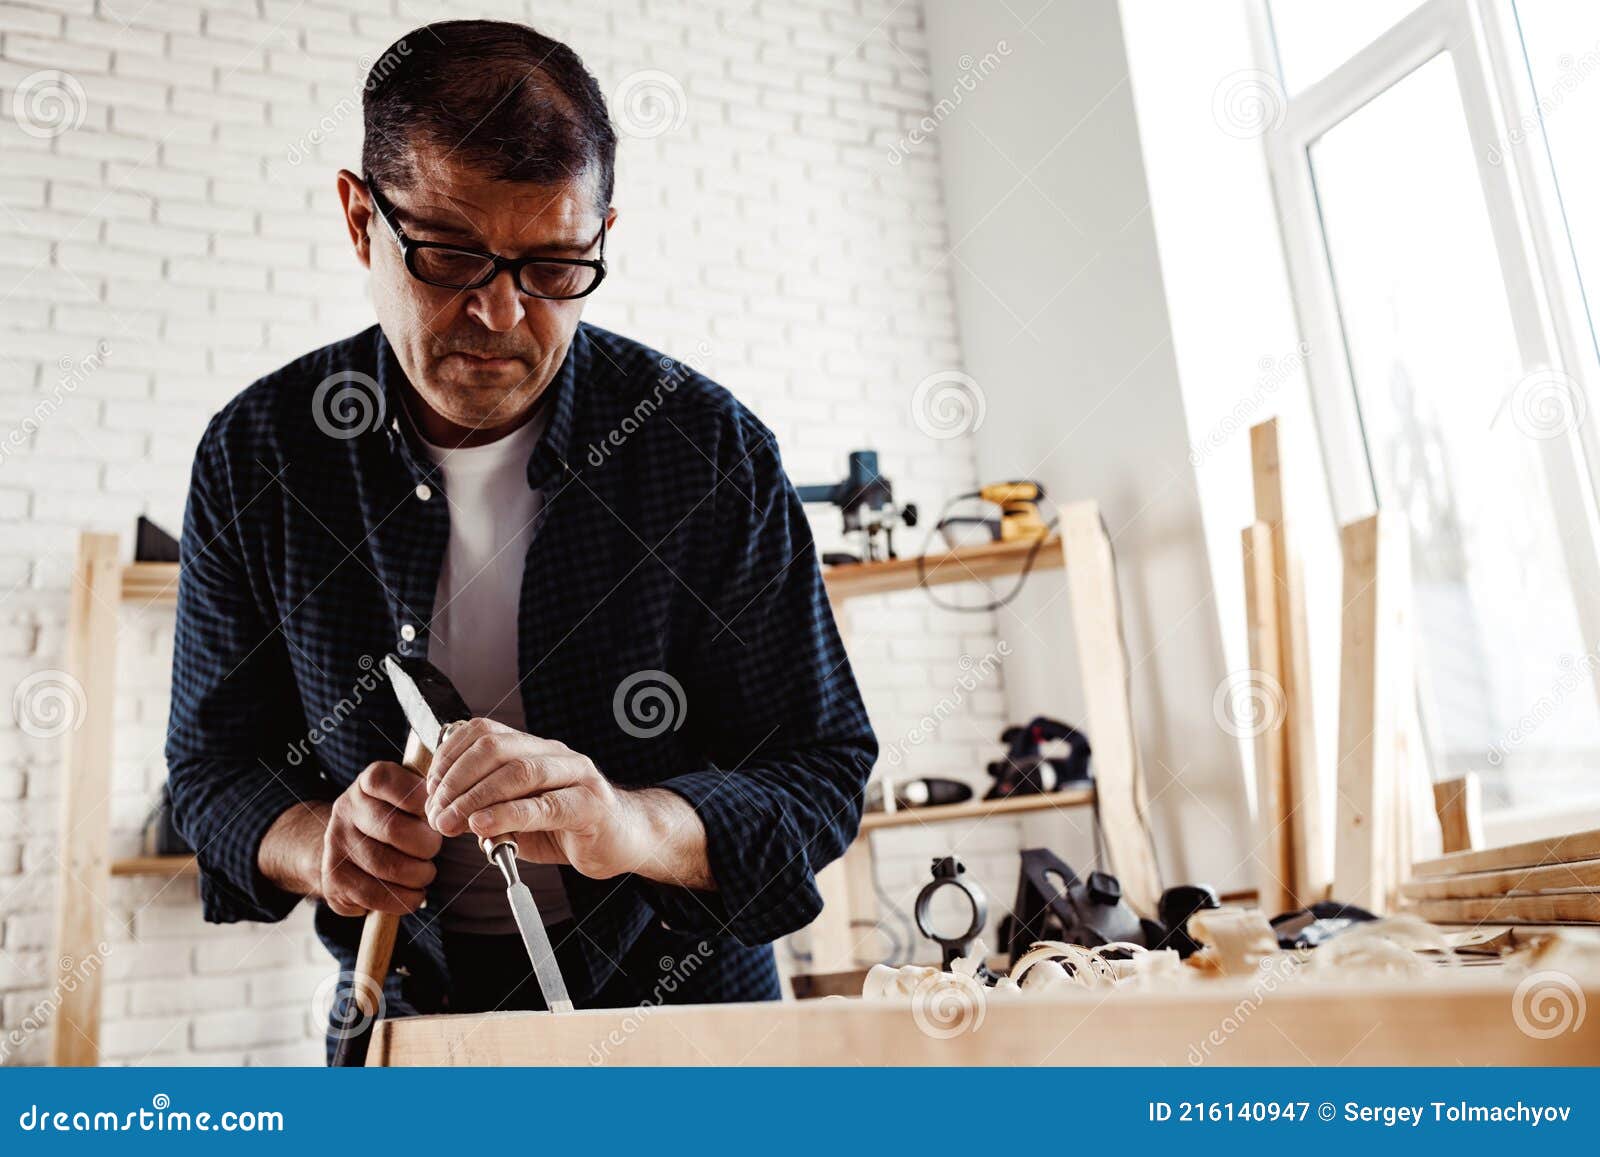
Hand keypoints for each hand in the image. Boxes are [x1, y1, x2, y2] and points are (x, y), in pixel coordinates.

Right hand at [320, 761, 442, 915]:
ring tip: (426, 873)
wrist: (345, 845)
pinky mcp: (335, 878)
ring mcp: (336, 843)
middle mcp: (346, 808)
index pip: (387, 780)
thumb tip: (453, 808)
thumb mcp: (405, 795)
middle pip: (394, 829)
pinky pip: (375, 894)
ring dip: (418, 875)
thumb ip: (427, 795)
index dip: (419, 799)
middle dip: (426, 845)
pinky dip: (403, 899)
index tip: (437, 815)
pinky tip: (414, 895)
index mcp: (367, 782)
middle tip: (433, 849)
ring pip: (387, 865)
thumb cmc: (391, 816)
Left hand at [425, 718, 645, 880]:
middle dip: (456, 780)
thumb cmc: (568, 827)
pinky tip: (483, 826)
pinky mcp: (592, 804)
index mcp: (534, 749)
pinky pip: (546, 805)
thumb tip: (448, 815)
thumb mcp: (519, 817)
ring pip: (519, 771)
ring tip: (451, 822)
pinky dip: (507, 814)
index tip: (430, 792)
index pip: (482, 733)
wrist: (625, 839)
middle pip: (496, 747)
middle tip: (437, 813)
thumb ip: (487, 811)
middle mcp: (555, 753)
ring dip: (475, 798)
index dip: (449, 758)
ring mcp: (577, 775)